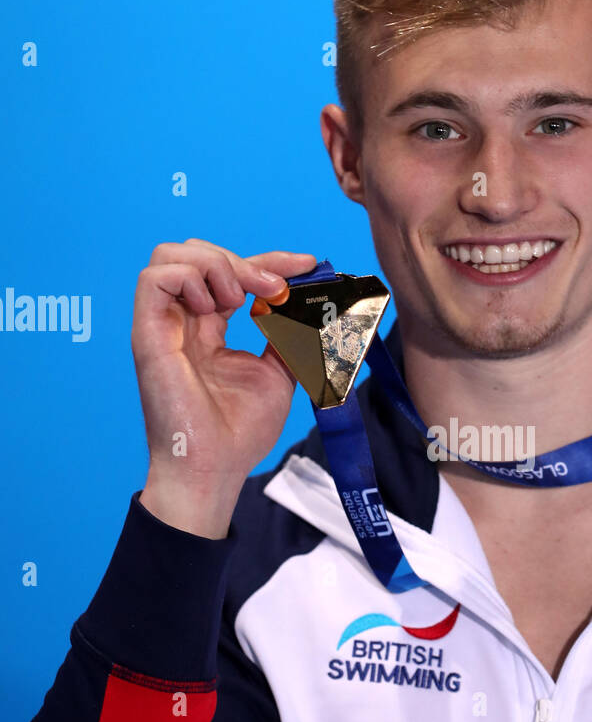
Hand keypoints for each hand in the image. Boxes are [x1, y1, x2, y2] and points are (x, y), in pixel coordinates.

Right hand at [133, 238, 316, 535]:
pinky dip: (191, 277)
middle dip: (244, 260)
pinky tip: (215, 308)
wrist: (215, 468)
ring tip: (238, 301)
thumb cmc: (239, 432)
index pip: (233, 275)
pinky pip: (154, 276)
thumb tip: (313, 306)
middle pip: (198, 254)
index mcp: (209, 330)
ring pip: (170, 255)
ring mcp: (164, 326)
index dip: (270, 261)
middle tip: (274, 291)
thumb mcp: (280, 374)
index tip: (307, 265)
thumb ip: (291, 338)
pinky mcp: (148, 334)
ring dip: (215, 264)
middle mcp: (183, 322)